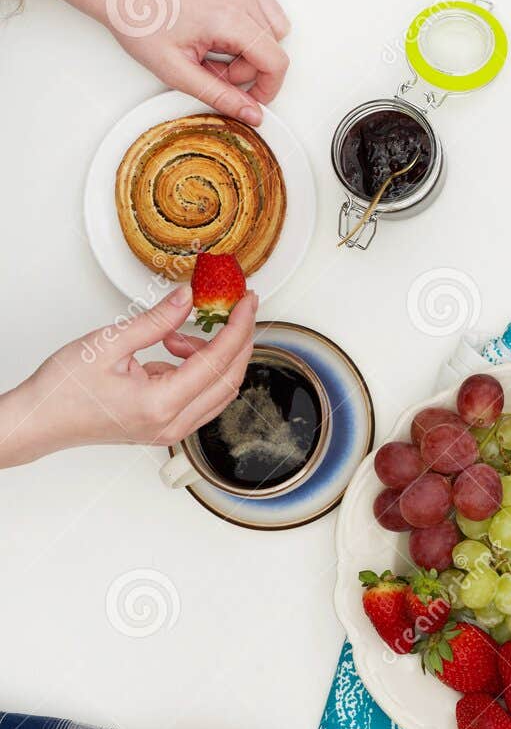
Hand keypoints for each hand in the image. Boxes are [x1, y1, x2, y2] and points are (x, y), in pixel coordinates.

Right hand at [0, 286, 255, 466]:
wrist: (44, 420)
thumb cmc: (65, 390)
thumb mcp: (109, 343)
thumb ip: (155, 321)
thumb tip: (187, 299)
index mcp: (161, 405)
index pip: (217, 363)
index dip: (238, 329)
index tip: (248, 303)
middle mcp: (173, 424)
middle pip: (228, 380)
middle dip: (238, 341)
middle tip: (239, 308)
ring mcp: (172, 430)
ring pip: (218, 390)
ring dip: (212, 356)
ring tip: (173, 336)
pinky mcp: (168, 427)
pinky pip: (200, 397)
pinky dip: (197, 370)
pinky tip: (172, 351)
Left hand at [96, 0, 289, 125]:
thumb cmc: (140, 21)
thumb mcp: (179, 72)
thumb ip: (221, 97)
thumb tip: (253, 114)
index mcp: (226, 15)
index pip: (276, 61)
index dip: (267, 88)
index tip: (250, 98)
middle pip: (273, 45)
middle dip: (251, 67)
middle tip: (217, 69)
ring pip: (273, 25)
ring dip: (252, 44)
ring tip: (217, 48)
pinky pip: (262, 3)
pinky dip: (249, 21)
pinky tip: (221, 28)